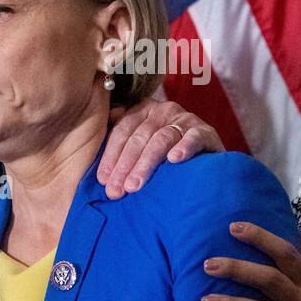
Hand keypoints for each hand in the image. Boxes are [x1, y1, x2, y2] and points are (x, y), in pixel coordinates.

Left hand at [96, 98, 224, 198]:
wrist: (206, 161)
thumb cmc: (166, 154)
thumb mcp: (141, 144)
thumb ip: (121, 138)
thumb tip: (94, 140)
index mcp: (144, 110)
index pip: (123, 130)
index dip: (111, 155)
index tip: (103, 180)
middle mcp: (164, 110)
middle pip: (140, 137)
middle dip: (125, 165)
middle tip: (117, 191)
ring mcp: (185, 119)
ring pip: (161, 139)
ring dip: (147, 163)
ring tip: (135, 185)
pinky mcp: (206, 131)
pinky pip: (193, 137)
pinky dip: (184, 148)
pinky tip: (174, 160)